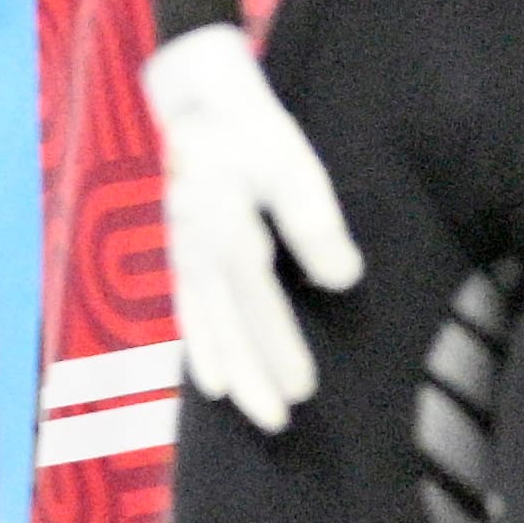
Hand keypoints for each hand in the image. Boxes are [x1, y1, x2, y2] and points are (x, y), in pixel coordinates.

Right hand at [143, 23, 360, 433]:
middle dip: (253, 376)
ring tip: (251, 410)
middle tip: (280, 420)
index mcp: (227, 231)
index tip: (303, 389)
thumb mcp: (295, 166)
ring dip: (228, 370)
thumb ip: (315, 225)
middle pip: (227, 327)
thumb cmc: (254, 132)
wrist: (196, 101)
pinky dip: (196, 345)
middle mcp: (197, 251)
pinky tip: (208, 376)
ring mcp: (182, 254)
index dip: (278, 350)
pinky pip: (185, 309)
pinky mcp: (180, 250)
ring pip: (205, 326)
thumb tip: (343, 281)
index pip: (257, 306)